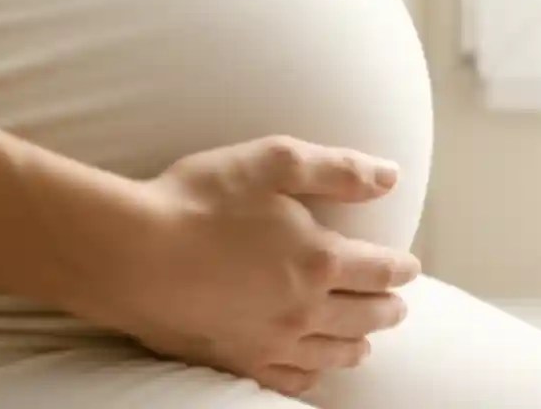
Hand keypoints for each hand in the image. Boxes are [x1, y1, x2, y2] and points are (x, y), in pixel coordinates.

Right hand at [98, 135, 419, 395]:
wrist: (131, 254)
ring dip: (357, 345)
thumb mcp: (274, 162)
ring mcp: (271, 340)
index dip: (401, 268)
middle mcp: (305, 308)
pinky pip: (288, 379)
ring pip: (333, 352)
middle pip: (364, 316)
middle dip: (387, 309)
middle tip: (397, 307)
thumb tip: (390, 176)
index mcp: (321, 258)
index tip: (409, 267)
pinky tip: (313, 372)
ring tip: (365, 343)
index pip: (380, 269)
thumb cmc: (199, 200)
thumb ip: (338, 169)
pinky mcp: (236, 360)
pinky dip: (311, 376)